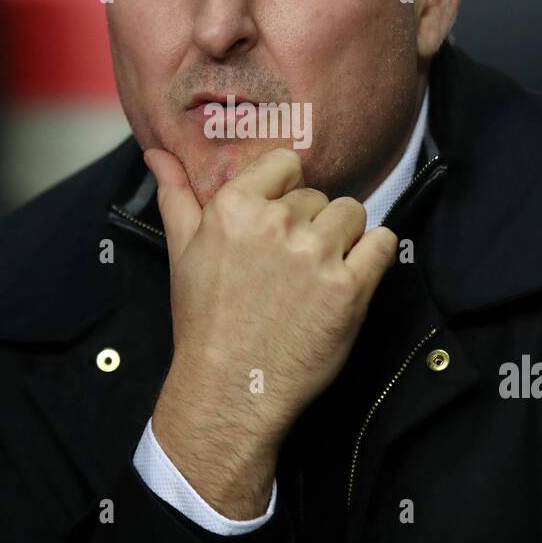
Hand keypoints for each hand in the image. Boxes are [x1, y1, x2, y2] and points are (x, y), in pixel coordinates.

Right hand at [143, 146, 397, 518]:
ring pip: (353, 213)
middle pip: (318, 195)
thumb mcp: (181, 252)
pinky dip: (375, 256)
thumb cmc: (204, 322)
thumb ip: (176, 195)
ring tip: (318, 275)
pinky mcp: (350, 288)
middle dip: (308, 225)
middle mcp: (276, 223)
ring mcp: (317, 255)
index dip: (285, 192)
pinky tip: (351, 279)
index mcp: (234, 207)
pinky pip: (384, 243)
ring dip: (343, 238)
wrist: (231, 391)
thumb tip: (157, 152)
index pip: (286, 163)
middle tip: (288, 268)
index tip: (277, 224)